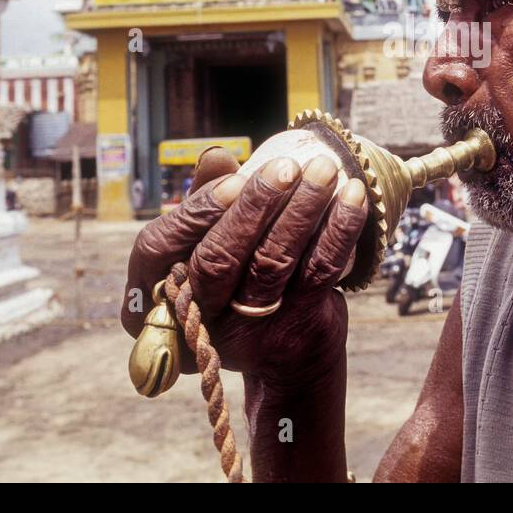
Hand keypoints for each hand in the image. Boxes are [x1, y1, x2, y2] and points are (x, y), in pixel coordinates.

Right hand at [121, 148, 368, 382]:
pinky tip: (353, 198)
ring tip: (325, 170)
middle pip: (217, 259)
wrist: (289, 355)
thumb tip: (216, 156)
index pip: (159, 247)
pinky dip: (338, 229)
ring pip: (271, 261)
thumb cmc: (242, 280)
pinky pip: (318, 271)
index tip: (234, 177)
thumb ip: (211, 200)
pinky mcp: (295, 328)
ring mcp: (248, 329)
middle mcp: (198, 317)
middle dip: (254, 206)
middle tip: (287, 167)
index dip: (197, 210)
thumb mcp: (216, 243)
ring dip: (302, 208)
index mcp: (164, 290)